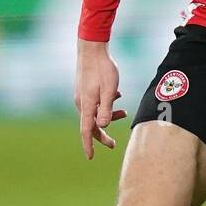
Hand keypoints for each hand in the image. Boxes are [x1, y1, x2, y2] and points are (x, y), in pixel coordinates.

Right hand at [75, 39, 126, 158]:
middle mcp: (81, 102)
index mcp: (86, 105)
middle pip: (91, 124)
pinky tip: (117, 96)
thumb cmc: (103, 69)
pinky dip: (106, 104)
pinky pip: (95, 103)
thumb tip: (103, 127)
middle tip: (114, 144)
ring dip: (108, 116)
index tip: (91, 157)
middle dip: (102, 135)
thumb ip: (106, 109)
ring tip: (124, 113)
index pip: (86, 130)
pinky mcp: (85, 89)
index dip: (89, 145)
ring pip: (94, 113)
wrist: (92, 48)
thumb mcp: (109, 90)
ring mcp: (82, 95)